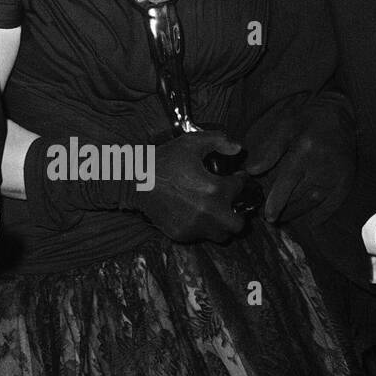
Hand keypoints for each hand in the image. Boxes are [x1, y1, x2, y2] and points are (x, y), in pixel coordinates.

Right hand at [134, 131, 250, 242]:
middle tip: (229, 202)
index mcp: (215, 189)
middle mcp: (209, 212)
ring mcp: (195, 226)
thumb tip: (237, 148)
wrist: (134, 180)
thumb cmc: (162, 161)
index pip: (240, 188)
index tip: (235, 178)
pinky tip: (192, 212)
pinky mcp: (181, 234)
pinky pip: (199, 235)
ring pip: (221, 234)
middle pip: (238, 224)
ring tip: (213, 210)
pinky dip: (200, 227)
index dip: (240, 180)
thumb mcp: (189, 143)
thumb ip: (218, 140)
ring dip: (221, 223)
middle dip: (237, 212)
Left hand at [246, 102, 352, 224]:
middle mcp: (323, 167)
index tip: (267, 215)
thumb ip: (269, 151)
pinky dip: (319, 216)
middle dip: (283, 209)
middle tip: (268, 217)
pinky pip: (331, 205)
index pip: (287, 182)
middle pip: (299, 196)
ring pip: (313, 203)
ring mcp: (337, 176)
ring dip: (297, 213)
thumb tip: (251, 171)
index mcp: (305, 151)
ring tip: (282, 218)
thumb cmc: (307, 120)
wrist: (339, 115)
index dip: (276, 200)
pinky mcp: (346, 182)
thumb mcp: (284, 128)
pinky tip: (306, 220)